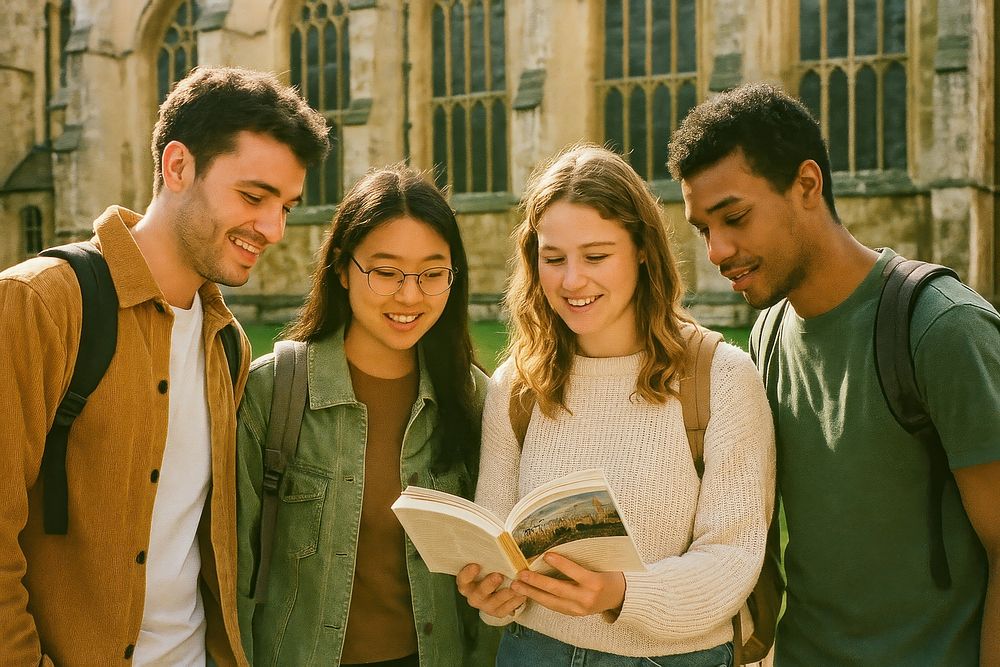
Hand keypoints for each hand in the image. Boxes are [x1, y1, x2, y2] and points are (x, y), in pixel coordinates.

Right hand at [456, 563, 527, 618]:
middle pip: (478, 594)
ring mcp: (486, 606)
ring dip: (505, 594)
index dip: (467, 574)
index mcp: (467, 583)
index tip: (476, 565)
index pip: (462, 580)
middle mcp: (474, 596)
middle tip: (498, 576)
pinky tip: (522, 593)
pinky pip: (506, 609)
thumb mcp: (489, 563)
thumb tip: (496, 541)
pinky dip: (515, 601)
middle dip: (488, 585)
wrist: (500, 586)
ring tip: (516, 585)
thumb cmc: (493, 569)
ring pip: (494, 603)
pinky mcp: (498, 612)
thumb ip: (490, 556)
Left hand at [509, 552, 625, 616]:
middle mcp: (586, 598)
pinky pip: (553, 607)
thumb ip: (583, 559)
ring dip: (532, 593)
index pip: (575, 572)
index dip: (560, 564)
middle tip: (521, 574)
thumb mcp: (603, 564)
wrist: (620, 598)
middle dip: (537, 582)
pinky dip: (540, 599)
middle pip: (557, 590)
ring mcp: (579, 609)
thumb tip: (561, 542)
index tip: (546, 555)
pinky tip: (528, 593)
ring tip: (516, 586)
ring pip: (551, 602)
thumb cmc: (610, 576)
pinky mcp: (574, 614)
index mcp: (595, 583)